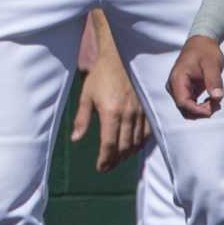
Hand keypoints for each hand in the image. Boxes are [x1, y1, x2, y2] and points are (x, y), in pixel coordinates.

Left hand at [73, 52, 150, 172]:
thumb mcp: (86, 96)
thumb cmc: (101, 75)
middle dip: (115, 161)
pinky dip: (140, 143)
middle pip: (124, 147)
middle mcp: (127, 114)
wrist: (120, 56)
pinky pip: (146, 133)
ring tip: (118, 159)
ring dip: (127, 154)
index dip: (105, 160)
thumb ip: (82, 119)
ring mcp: (140, 112)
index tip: (100, 167)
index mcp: (111, 112)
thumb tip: (75, 138)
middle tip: (108, 166)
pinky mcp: (147, 108)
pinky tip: (133, 146)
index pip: (109, 145)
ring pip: (136, 142)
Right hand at [167, 37, 223, 119]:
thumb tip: (217, 97)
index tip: (212, 108)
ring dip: (202, 110)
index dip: (197, 110)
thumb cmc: (205, 51)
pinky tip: (212, 100)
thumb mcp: (212, 64)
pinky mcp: (185, 91)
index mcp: (177, 79)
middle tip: (217, 104)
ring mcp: (178, 90)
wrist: (201, 43)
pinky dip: (202, 107)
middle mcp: (174, 87)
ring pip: (188, 110)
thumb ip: (214, 80)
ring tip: (216, 101)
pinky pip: (191, 105)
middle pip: (185, 109)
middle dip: (201, 111)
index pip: (183, 103)